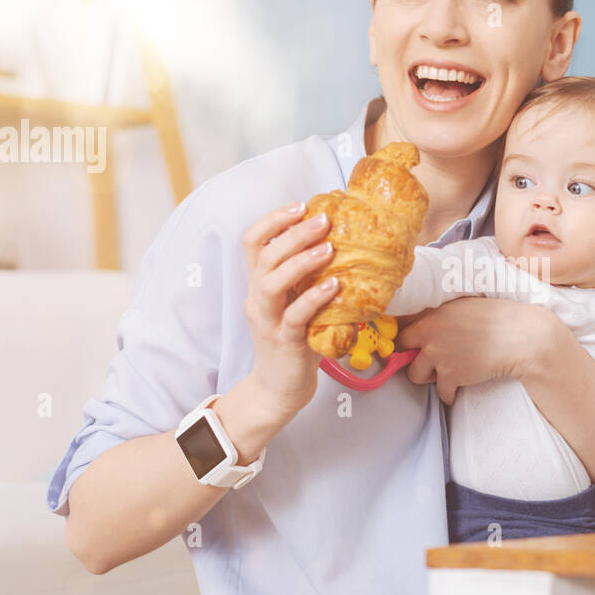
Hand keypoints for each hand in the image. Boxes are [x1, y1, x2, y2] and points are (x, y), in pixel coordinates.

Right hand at [241, 204, 339, 422]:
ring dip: (301, 261)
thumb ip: (306, 279)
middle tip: (323, 220)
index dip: (272, 220)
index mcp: (258, 284)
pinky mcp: (284, 342)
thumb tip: (341, 245)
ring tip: (329, 248)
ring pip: (271, 283)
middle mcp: (257, 299)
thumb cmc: (294, 341)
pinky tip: (334, 286)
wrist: (279, 389)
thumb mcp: (296, 303)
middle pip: (264, 256)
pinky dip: (313, 298)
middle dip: (293, 233)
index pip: (252, 242)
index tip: (300, 206)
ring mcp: (268, 321)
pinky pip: (295, 316)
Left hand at [396, 297, 556, 403]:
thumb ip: (438, 314)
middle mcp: (429, 337)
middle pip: (403, 356)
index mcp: (430, 317)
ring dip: (430, 377)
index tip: (411, 347)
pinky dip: (449, 394)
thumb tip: (423, 321)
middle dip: (414, 360)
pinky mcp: (452, 376)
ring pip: (416, 376)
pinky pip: (441, 393)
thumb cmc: (495, 316)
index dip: (406, 341)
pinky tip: (457, 390)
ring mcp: (439, 358)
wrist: (516, 336)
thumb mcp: (460, 305)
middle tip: (429, 361)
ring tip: (446, 373)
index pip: (401, 331)